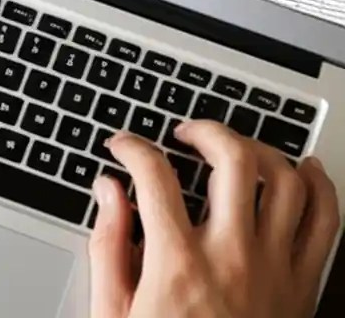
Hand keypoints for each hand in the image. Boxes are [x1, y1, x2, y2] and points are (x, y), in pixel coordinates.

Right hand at [89, 120, 340, 317]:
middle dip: (204, 130)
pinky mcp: (302, 285)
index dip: (132, 147)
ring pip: (284, 181)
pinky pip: (325, 220)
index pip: (155, 176)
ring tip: (234, 148)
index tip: (123, 146)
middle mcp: (231, 258)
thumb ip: (108, 244)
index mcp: (177, 264)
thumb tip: (109, 193)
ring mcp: (274, 269)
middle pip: (232, 161)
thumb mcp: (113, 311)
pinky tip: (301, 170)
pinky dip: (318, 185)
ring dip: (258, 150)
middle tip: (184, 134)